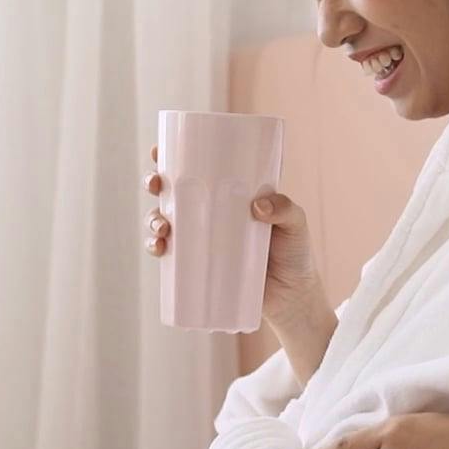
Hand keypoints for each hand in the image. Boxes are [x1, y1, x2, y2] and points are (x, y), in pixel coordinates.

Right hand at [143, 144, 325, 325]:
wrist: (292, 298)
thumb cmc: (296, 254)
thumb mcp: (296, 224)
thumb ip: (285, 210)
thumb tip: (257, 205)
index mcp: (230, 194)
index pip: (198, 168)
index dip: (171, 156)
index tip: (156, 151)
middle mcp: (211, 213)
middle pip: (172, 191)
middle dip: (154, 183)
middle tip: (156, 185)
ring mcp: (203, 240)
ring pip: (165, 220)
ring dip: (152, 218)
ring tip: (162, 226)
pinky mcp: (199, 267)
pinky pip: (169, 255)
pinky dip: (157, 248)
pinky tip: (158, 248)